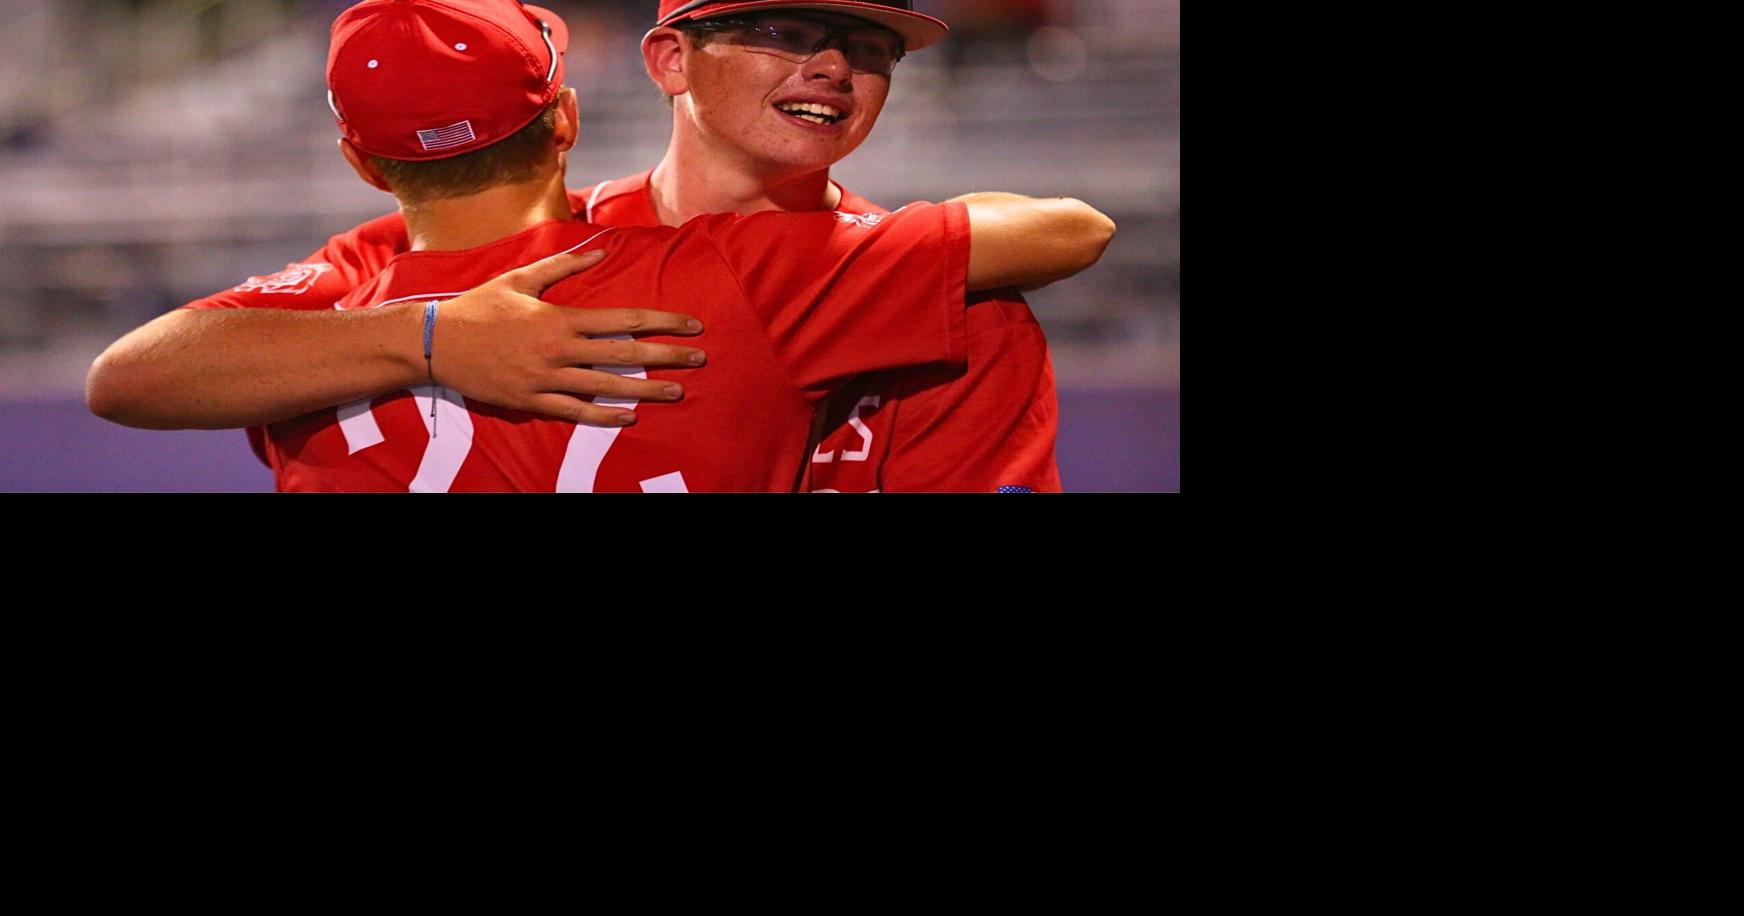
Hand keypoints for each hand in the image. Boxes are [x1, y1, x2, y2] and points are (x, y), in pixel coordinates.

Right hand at [434, 249, 706, 426]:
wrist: (436, 342)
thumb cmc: (479, 307)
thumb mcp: (520, 279)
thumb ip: (563, 266)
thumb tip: (601, 251)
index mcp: (561, 317)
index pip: (624, 320)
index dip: (662, 323)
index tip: (691, 326)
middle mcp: (559, 349)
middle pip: (625, 354)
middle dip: (667, 356)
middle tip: (700, 359)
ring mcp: (547, 377)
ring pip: (607, 385)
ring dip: (646, 389)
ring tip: (677, 391)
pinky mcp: (533, 400)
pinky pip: (576, 411)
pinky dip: (604, 415)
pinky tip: (630, 417)